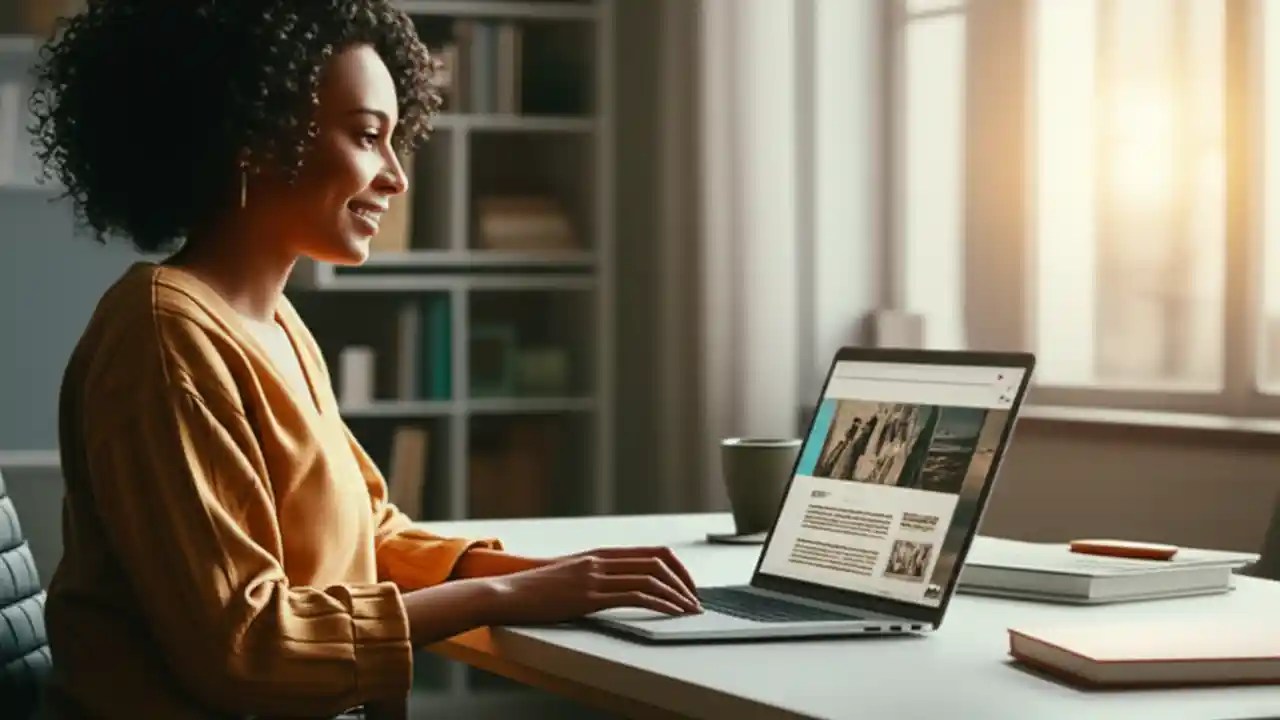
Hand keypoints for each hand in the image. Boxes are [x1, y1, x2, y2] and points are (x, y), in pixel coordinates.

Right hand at [485, 547, 701, 624]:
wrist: (510, 592)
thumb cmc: (539, 589)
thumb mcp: (573, 575)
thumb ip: (597, 575)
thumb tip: (621, 586)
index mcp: (601, 553)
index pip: (653, 552)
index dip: (678, 568)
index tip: (688, 586)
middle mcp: (602, 560)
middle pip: (658, 562)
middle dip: (684, 582)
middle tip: (696, 601)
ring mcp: (596, 576)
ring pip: (650, 578)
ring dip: (676, 595)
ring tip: (689, 611)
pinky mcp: (589, 596)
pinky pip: (634, 596)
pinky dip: (659, 603)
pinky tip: (670, 613)